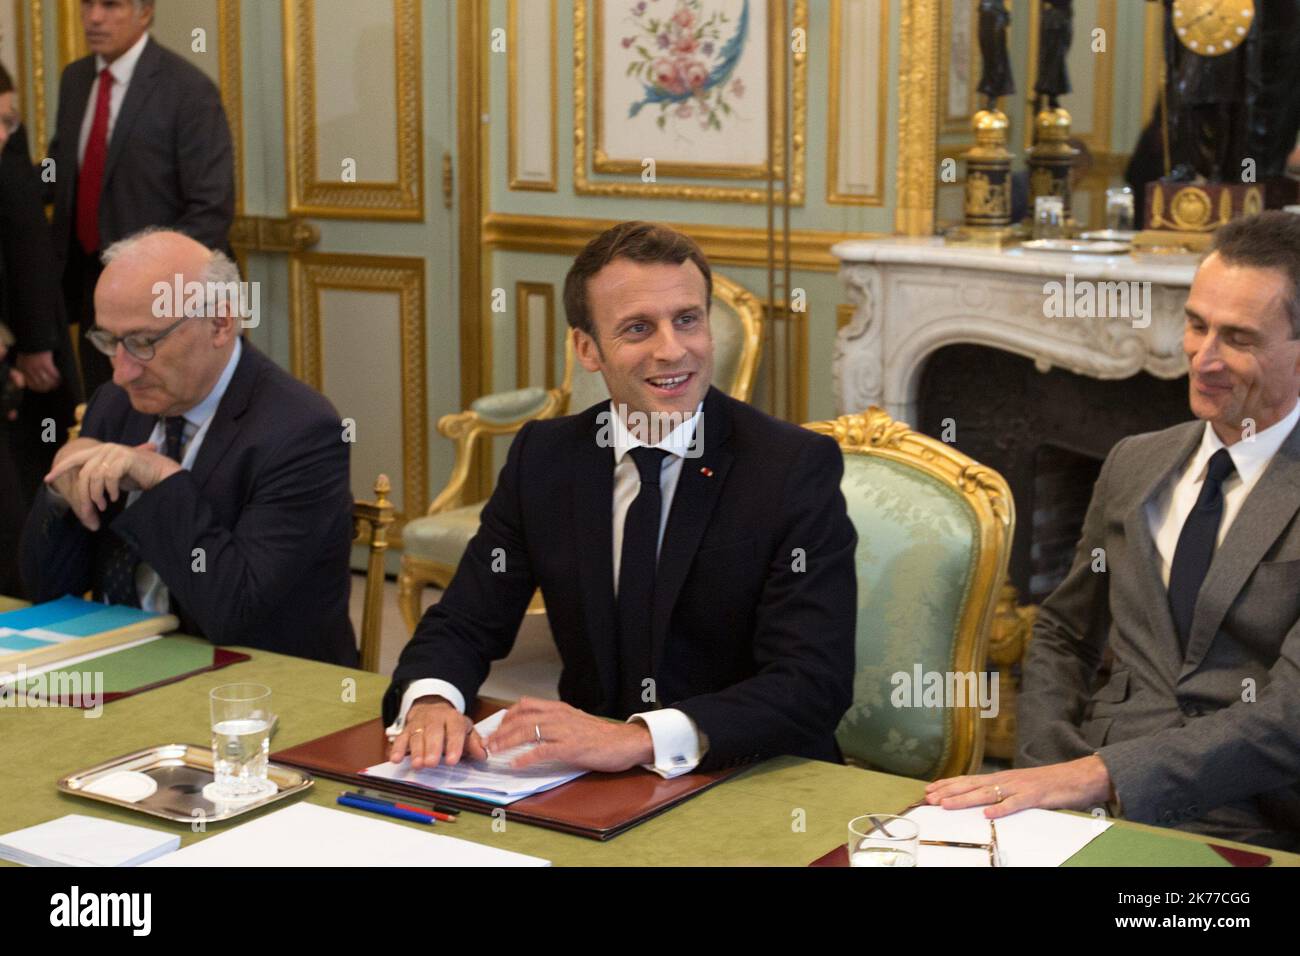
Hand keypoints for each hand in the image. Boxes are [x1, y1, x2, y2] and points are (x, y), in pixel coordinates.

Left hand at [14, 351, 60, 392]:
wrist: (33, 337)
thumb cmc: (30, 348)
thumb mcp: (23, 359)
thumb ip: (26, 368)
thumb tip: (32, 379)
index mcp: (22, 368)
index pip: (31, 384)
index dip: (39, 388)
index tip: (46, 389)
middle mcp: (29, 369)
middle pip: (40, 384)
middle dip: (48, 387)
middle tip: (55, 386)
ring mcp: (37, 366)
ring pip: (47, 380)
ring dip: (54, 383)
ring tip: (59, 383)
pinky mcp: (45, 363)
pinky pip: (53, 374)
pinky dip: (58, 377)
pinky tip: (60, 377)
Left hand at [45, 440, 180, 529]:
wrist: (160, 473)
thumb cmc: (137, 476)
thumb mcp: (112, 479)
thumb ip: (97, 482)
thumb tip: (83, 501)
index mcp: (100, 451)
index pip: (75, 458)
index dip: (61, 468)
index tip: (48, 479)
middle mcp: (105, 448)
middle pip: (84, 473)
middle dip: (83, 495)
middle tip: (87, 512)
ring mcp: (115, 451)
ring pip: (95, 476)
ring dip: (97, 495)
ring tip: (104, 505)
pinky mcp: (125, 457)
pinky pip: (109, 477)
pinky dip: (110, 490)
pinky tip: (114, 497)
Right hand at [388, 696, 485, 769]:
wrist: (431, 707)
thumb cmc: (451, 725)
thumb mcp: (465, 730)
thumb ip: (474, 743)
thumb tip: (482, 755)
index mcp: (453, 718)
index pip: (455, 730)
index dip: (454, 745)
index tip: (453, 760)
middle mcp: (435, 718)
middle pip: (433, 732)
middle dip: (432, 748)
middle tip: (432, 763)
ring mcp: (419, 723)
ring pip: (417, 736)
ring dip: (416, 751)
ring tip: (418, 765)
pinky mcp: (405, 730)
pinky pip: (401, 738)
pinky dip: (397, 749)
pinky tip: (396, 759)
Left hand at [484, 697, 653, 772]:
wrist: (626, 742)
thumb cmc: (602, 736)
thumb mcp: (576, 722)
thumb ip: (557, 722)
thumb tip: (536, 729)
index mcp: (560, 709)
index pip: (526, 705)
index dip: (507, 716)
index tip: (496, 727)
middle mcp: (560, 716)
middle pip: (521, 718)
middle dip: (500, 730)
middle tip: (487, 742)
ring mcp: (565, 731)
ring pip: (528, 731)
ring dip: (507, 742)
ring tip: (494, 751)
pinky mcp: (571, 747)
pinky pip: (543, 750)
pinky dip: (526, 757)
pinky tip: (516, 764)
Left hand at [923, 755, 1112, 818]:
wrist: (1078, 776)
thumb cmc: (1049, 783)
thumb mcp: (1020, 786)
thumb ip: (1002, 791)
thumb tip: (982, 800)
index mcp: (1002, 777)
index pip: (969, 780)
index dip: (949, 784)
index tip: (930, 789)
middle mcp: (1007, 779)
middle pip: (972, 785)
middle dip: (948, 792)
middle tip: (929, 797)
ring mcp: (1020, 787)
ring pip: (987, 793)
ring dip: (965, 799)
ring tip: (947, 804)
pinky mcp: (1035, 797)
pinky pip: (1016, 804)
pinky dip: (1001, 809)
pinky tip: (987, 814)